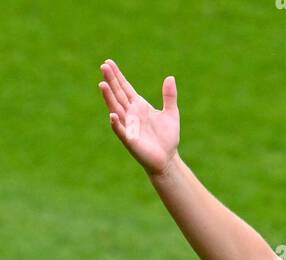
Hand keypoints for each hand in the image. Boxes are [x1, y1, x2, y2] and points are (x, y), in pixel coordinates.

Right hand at [98, 59, 179, 176]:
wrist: (168, 159)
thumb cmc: (167, 137)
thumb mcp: (171, 113)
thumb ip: (169, 96)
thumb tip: (170, 77)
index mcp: (138, 106)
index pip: (125, 88)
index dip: (117, 76)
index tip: (108, 62)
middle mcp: (130, 114)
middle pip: (118, 94)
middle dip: (111, 81)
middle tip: (103, 66)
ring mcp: (128, 126)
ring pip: (116, 109)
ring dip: (109, 98)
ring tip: (102, 84)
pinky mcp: (130, 140)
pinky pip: (121, 131)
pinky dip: (116, 124)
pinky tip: (113, 115)